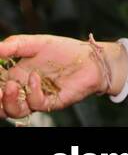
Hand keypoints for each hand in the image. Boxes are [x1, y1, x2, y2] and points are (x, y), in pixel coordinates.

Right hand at [0, 34, 114, 118]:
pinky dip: (33, 92)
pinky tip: (34, 77)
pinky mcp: (52, 102)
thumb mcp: (38, 43)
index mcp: (16, 77)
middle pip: (1, 104)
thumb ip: (15, 45)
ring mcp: (37, 98)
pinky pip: (37, 104)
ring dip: (8, 101)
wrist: (92, 58)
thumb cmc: (65, 51)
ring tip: (9, 86)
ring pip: (14, 111)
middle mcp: (23, 91)